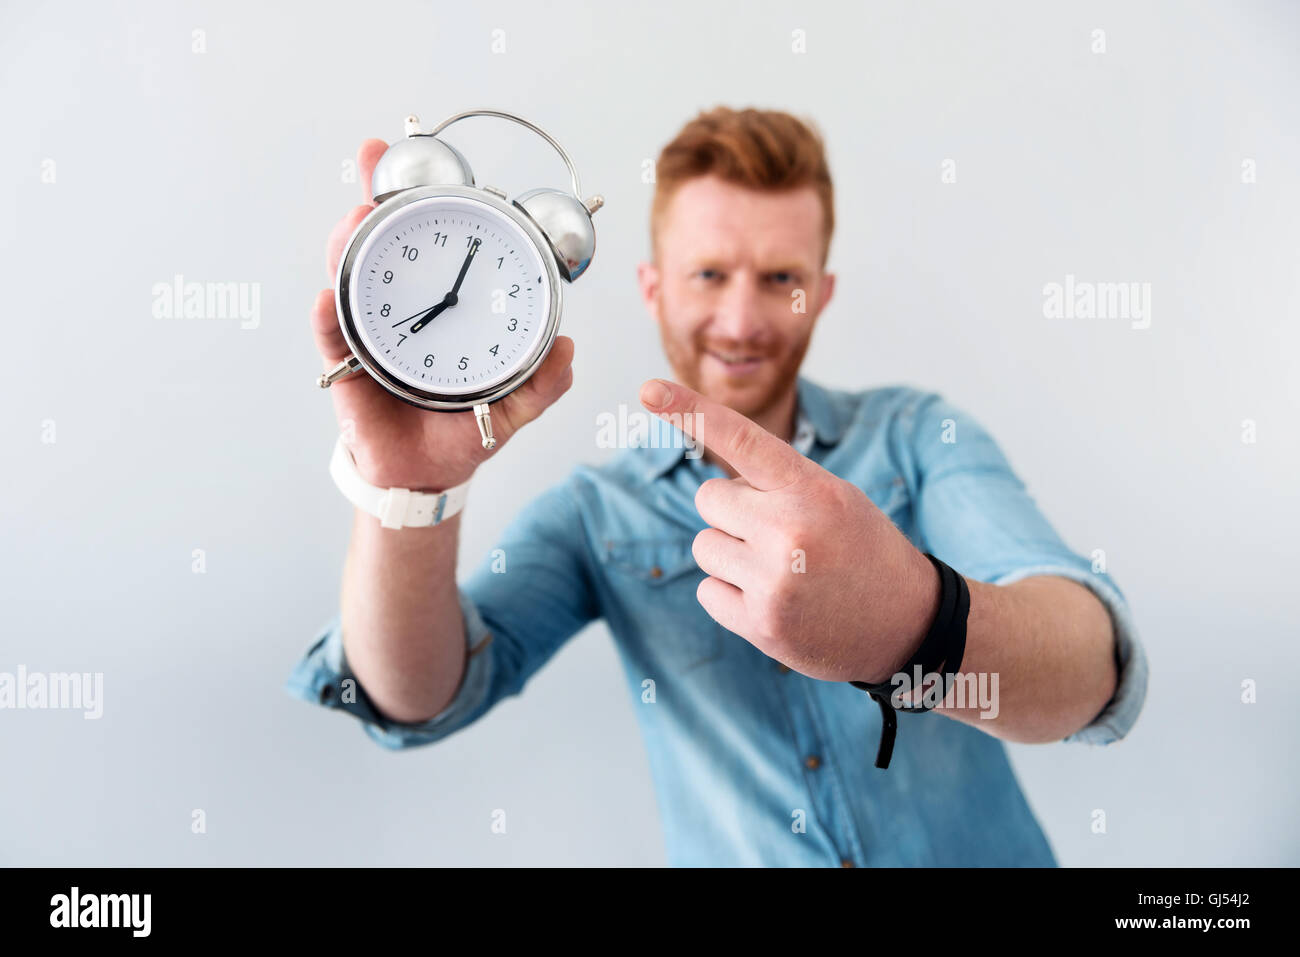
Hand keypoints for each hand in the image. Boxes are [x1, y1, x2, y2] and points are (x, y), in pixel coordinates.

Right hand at [311, 141, 573, 490]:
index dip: (424, 202)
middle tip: (372, 169)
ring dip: (347, 246)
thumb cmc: (466, 428)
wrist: (428, 475)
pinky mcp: (347, 367)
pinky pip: (332, 337)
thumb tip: (567, 348)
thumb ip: (543, 381)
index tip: (416, 159)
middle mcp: (402, 307)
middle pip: (381, 244)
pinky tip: (328, 299)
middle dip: (372, 201)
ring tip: (353, 223)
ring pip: (350, 278)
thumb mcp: (515, 404)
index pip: (433, 243)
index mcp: (446, 305)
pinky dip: (327, 317)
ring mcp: (369, 332)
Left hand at [638, 378, 940, 683]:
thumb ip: (776, 484)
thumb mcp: (833, 498)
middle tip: (780, 535)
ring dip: (731, 555)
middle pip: (709, 498)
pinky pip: (707, 590)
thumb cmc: (861, 549)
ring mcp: (773, 579)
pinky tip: (774, 600)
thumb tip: (709, 490)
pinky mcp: (761, 623)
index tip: (647, 390)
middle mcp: (789, 529)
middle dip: (733, 514)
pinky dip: (730, 595)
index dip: (689, 411)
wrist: (908, 622)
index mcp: (811, 488)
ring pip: (703, 545)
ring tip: (782, 570)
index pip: (739, 439)